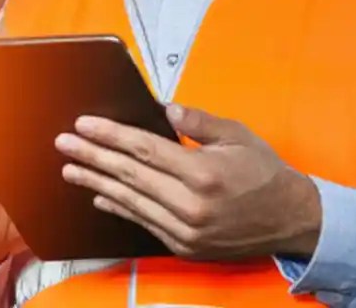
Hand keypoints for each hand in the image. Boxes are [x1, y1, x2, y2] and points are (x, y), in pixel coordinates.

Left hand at [54, 104, 320, 259]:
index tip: (84, 126)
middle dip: (93, 158)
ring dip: (97, 184)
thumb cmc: (265, 173)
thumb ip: (199, 122)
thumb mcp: (238, 135)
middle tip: (65, 145)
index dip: (110, 136)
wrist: (291, 220)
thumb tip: (165, 109)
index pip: (144, 150)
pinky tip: (100, 197)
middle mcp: (191, 206)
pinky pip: (144, 223)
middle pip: (130, 176)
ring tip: (71, 170)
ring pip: (131, 202)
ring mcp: (186, 231)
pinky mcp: (185, 246)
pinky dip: (119, 208)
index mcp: (203, 173)